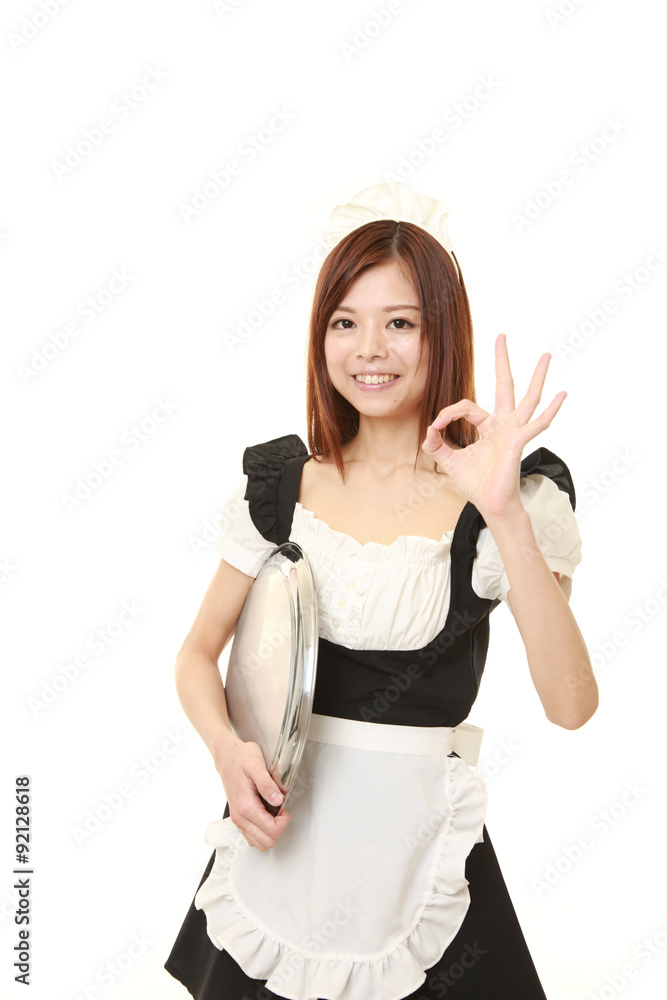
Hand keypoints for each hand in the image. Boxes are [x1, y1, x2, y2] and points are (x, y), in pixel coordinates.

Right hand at [217, 736, 290, 849]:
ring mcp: (238, 819)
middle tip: (281, 810)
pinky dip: (263, 831)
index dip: (284, 821)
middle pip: (267, 841)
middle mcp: (240, 817)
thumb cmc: (240, 758)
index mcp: (246, 806)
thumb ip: (267, 784)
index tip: (284, 808)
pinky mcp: (238, 817)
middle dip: (279, 828)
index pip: (271, 831)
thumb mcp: (257, 765)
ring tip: (274, 813)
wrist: (226, 756)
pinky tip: (266, 815)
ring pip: (259, 843)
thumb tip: (278, 800)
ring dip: (271, 831)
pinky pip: (252, 836)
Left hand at [421, 334, 565, 518]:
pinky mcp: (519, 441)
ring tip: (546, 355)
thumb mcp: (449, 460)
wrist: (489, 503)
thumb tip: (428, 430)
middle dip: (502, 360)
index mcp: (488, 426)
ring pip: (528, 398)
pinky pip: (537, 424)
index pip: (466, 406)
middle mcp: (504, 424)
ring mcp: (515, 430)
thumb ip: (436, 444)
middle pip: (504, 385)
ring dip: (537, 376)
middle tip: (501, 336)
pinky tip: (562, 395)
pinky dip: (550, 410)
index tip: (436, 426)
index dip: (448, 413)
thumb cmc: (475, 483)